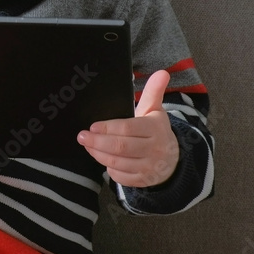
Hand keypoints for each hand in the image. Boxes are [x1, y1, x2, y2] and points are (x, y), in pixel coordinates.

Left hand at [77, 70, 179, 186]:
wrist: (172, 159)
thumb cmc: (155, 131)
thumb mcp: (155, 111)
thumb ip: (154, 92)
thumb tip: (162, 72)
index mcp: (155, 130)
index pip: (128, 129)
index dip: (108, 128)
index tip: (93, 126)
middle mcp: (154, 150)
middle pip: (121, 147)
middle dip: (98, 142)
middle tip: (82, 136)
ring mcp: (149, 167)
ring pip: (118, 162)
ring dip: (98, 154)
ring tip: (87, 145)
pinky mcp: (143, 180)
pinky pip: (121, 177)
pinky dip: (109, 168)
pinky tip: (102, 158)